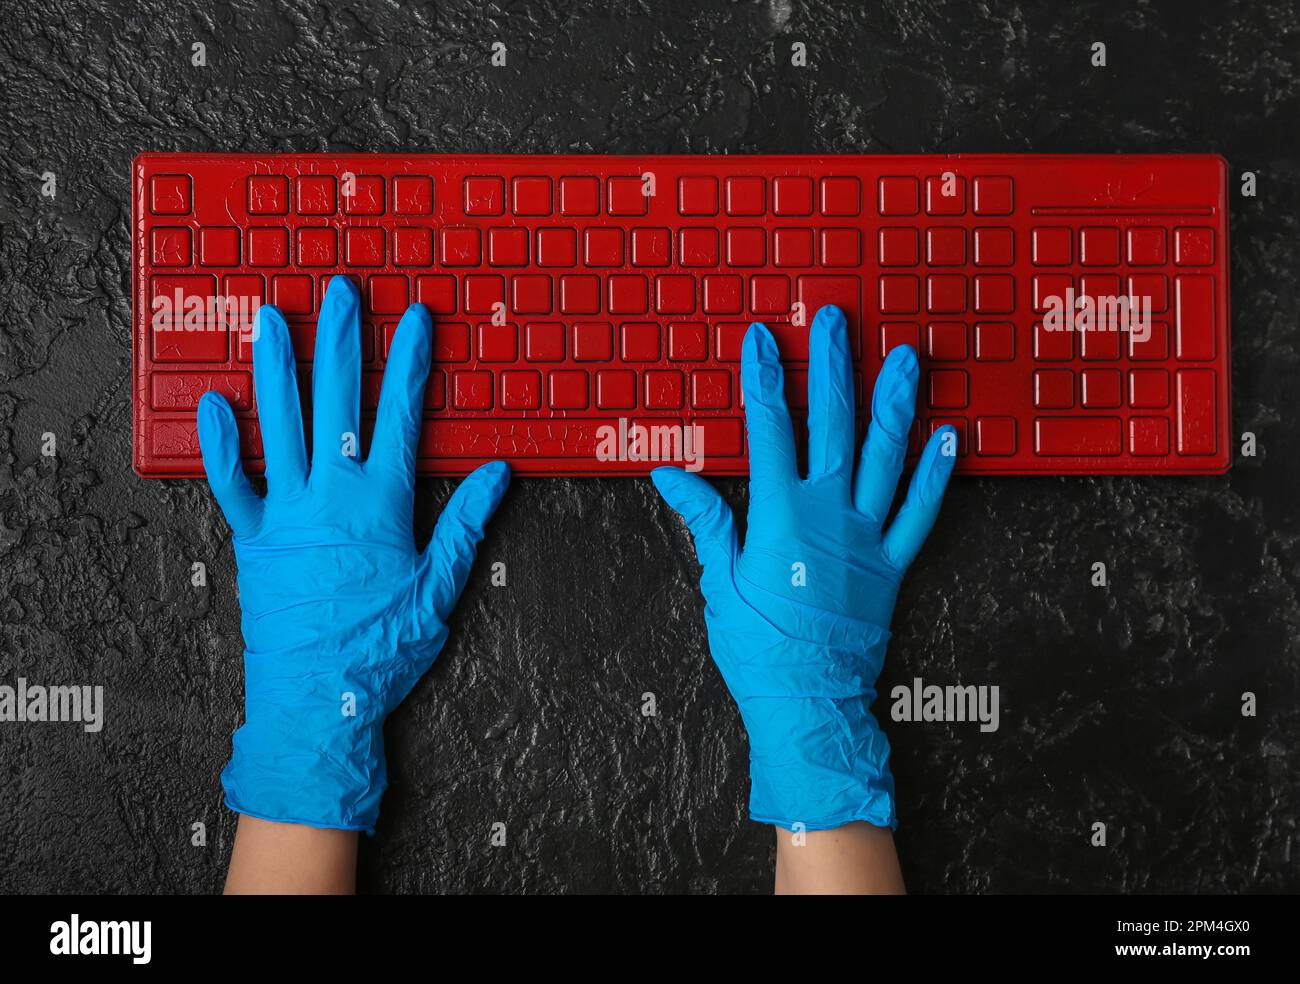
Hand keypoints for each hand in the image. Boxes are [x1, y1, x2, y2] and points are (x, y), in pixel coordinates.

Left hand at [198, 275, 508, 832]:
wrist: (319, 698)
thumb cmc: (383, 647)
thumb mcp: (440, 586)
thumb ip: (465, 522)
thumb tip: (499, 473)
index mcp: (382, 501)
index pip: (399, 412)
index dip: (408, 360)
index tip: (414, 317)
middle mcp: (331, 493)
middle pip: (336, 400)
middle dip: (341, 340)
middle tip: (340, 291)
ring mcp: (287, 512)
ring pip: (279, 424)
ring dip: (277, 367)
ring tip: (270, 317)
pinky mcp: (254, 539)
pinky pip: (232, 482)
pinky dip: (221, 444)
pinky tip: (213, 404)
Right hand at [652, 305, 954, 829]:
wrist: (808, 698)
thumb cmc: (757, 646)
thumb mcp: (717, 581)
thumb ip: (706, 520)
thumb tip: (672, 475)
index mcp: (779, 515)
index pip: (769, 431)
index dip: (765, 381)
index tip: (763, 339)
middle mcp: (828, 514)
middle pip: (831, 425)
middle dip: (832, 367)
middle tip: (837, 319)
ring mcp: (866, 537)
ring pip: (884, 456)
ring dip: (894, 403)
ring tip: (904, 356)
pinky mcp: (893, 565)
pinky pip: (919, 513)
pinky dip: (936, 476)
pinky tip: (950, 438)